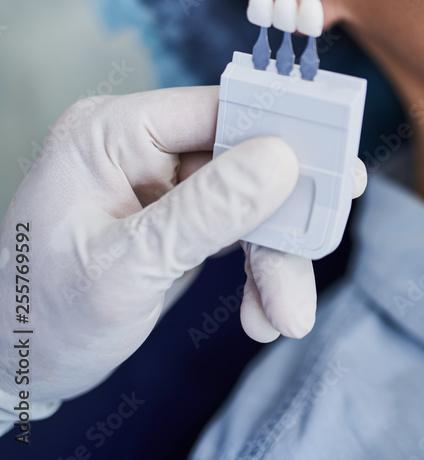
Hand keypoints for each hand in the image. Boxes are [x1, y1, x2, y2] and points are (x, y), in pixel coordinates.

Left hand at [0, 87, 365, 405]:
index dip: (283, 132)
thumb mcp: (125, 267)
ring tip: (285, 313)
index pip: (219, 109)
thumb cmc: (40, 313)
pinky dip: (262, 273)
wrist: (18, 369)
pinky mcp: (187, 221)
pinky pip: (246, 234)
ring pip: (257, 203)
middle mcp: (145, 149)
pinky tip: (264, 313)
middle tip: (319, 249)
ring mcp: (170, 186)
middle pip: (249, 160)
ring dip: (278, 259)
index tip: (336, 164)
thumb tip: (282, 159)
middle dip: (283, 220)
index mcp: (114, 134)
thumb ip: (205, 212)